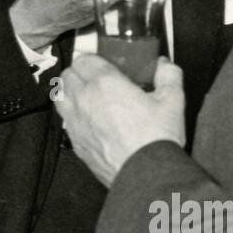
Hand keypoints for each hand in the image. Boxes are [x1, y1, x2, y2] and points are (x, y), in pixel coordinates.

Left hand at [55, 55, 185, 186]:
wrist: (146, 174)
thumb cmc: (156, 137)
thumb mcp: (172, 101)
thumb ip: (168, 75)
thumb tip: (164, 64)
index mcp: (105, 84)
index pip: (84, 59)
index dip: (92, 58)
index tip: (103, 62)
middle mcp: (84, 100)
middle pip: (68, 75)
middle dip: (79, 72)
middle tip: (95, 77)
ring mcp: (76, 123)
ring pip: (60, 96)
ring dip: (69, 92)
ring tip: (85, 96)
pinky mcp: (76, 143)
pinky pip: (64, 121)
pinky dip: (71, 115)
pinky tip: (87, 120)